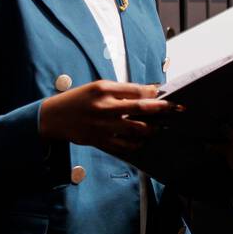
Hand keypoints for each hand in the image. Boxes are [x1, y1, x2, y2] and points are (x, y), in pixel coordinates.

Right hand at [39, 80, 182, 153]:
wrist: (53, 117)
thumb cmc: (78, 99)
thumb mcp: (97, 87)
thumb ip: (121, 90)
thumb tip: (148, 91)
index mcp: (103, 90)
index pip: (136, 90)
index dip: (154, 92)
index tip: (166, 93)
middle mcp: (104, 107)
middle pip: (140, 108)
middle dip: (163, 108)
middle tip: (178, 108)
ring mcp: (102, 126)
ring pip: (136, 129)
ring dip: (152, 129)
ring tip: (160, 128)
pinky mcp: (99, 140)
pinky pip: (124, 145)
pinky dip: (137, 144)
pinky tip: (142, 141)